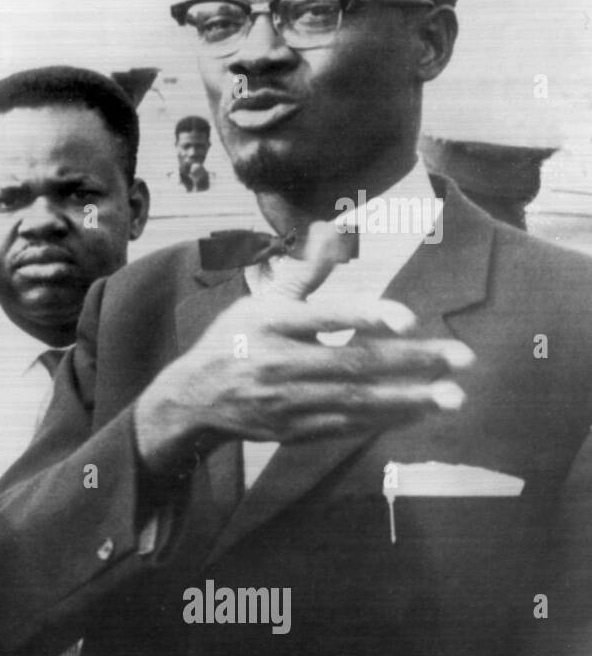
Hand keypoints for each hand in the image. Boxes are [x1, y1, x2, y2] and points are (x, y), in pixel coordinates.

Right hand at [134, 221, 474, 471]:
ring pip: (355, 399)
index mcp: (272, 322)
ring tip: (453, 396)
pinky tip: (417, 412)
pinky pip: (346, 425)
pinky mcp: (293, 430)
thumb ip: (307, 270)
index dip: (367, 316)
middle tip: (461, 358)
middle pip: (353, 362)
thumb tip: (335, 225)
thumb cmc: (236, 339)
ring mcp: (286, 400)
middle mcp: (279, 361)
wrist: (195, 398)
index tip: (410, 318)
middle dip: (412, 362)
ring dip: (408, 399)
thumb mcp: (263, 300)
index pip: (325, 316)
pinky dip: (383, 420)